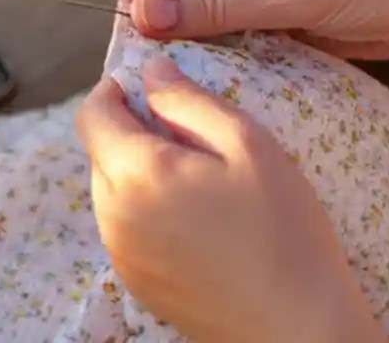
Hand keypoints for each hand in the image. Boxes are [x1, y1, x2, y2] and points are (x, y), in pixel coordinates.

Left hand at [76, 58, 384, 342]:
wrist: (297, 329)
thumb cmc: (282, 230)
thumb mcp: (247, 144)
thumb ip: (189, 100)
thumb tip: (150, 71)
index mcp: (136, 173)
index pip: (91, 114)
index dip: (114, 90)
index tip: (148, 87)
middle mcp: (113, 215)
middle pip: (101, 152)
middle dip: (134, 132)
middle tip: (192, 135)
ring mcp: (121, 254)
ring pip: (113, 190)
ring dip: (142, 172)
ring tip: (202, 180)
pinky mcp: (136, 282)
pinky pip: (127, 227)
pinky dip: (150, 210)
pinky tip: (200, 220)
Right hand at [119, 0, 388, 58]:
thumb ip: (215, 6)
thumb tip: (141, 14)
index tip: (134, 19)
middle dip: (162, 6)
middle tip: (152, 55)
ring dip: (189, 30)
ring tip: (183, 66)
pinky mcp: (275, 5)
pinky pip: (227, 23)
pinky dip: (216, 45)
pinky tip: (214, 70)